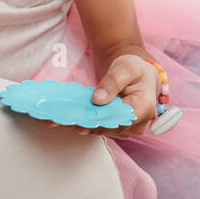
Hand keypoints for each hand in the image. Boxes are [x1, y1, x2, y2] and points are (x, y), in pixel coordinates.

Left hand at [41, 54, 160, 138]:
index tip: (77, 120)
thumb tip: (97, 99)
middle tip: (58, 120)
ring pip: (101, 130)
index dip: (97, 121)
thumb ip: (113, 82)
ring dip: (79, 125)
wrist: (139, 74)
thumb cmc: (135, 69)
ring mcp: (125, 128)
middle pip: (107, 127)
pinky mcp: (115, 126)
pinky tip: (64, 120)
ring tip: (55, 121)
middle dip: (82, 124)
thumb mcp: (125, 68)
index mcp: (144, 108)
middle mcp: (136, 123)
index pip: (119, 120)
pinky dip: (82, 123)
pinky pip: (98, 127)